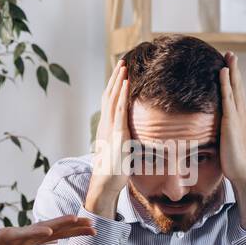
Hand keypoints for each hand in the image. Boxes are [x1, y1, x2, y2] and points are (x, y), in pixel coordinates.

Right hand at [85, 59, 131, 218]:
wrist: (107, 182)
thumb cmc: (116, 169)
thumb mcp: (124, 150)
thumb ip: (129, 139)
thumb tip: (139, 136)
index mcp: (108, 126)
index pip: (110, 102)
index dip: (115, 87)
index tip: (120, 73)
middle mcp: (107, 124)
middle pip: (109, 95)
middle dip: (116, 78)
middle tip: (122, 62)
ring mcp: (110, 128)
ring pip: (113, 99)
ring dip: (118, 82)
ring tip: (123, 67)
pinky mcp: (117, 133)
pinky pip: (119, 110)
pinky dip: (122, 95)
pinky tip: (126, 84)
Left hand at [219, 51, 245, 228]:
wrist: (244, 173)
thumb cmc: (235, 163)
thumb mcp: (228, 145)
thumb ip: (223, 135)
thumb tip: (213, 134)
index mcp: (242, 119)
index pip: (237, 96)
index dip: (235, 81)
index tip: (230, 68)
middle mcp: (243, 114)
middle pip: (239, 88)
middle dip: (235, 70)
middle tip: (231, 55)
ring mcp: (239, 117)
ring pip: (235, 88)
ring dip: (232, 71)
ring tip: (229, 56)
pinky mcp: (232, 121)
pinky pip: (228, 97)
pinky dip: (226, 83)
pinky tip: (223, 71)